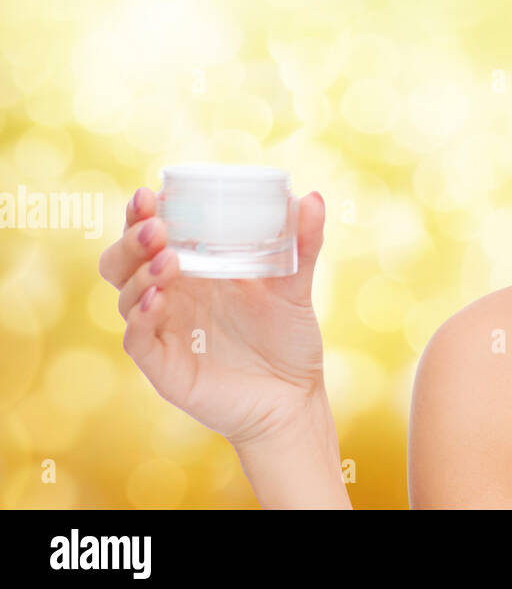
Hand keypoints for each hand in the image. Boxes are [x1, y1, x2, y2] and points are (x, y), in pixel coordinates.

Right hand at [99, 185, 330, 450]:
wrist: (294, 396)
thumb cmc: (286, 337)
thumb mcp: (296, 284)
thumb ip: (303, 242)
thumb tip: (310, 197)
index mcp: (192, 270)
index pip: (151, 235)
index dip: (143, 213)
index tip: (153, 192)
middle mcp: (170, 296)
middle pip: (123, 261)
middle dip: (132, 239)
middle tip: (157, 226)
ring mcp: (163, 330)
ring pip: (125, 295)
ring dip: (140, 272)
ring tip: (169, 258)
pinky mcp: (163, 366)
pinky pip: (138, 338)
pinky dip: (141, 316)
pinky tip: (157, 299)